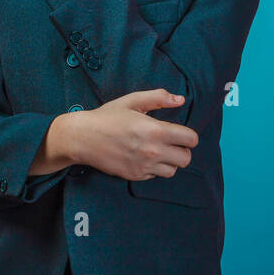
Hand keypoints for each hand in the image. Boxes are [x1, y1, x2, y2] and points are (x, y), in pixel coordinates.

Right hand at [65, 88, 197, 181]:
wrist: (83, 138)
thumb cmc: (107, 117)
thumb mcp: (132, 101)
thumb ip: (158, 98)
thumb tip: (180, 99)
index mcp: (156, 130)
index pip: (191, 139)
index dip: (188, 135)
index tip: (180, 133)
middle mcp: (153, 151)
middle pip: (186, 159)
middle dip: (182, 150)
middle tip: (171, 143)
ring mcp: (144, 166)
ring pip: (173, 171)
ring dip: (169, 162)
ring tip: (158, 151)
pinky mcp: (135, 176)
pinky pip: (155, 176)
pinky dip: (154, 168)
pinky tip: (143, 157)